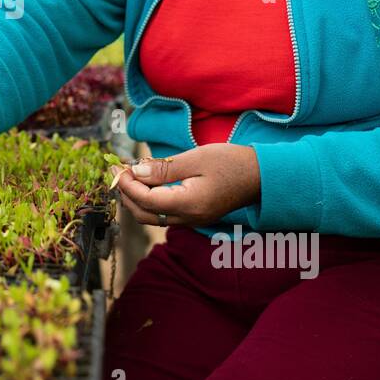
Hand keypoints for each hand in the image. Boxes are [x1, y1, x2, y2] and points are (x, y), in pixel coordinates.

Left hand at [113, 143, 260, 227]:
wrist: (262, 176)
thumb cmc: (231, 162)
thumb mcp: (195, 158)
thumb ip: (164, 168)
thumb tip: (135, 172)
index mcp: (189, 205)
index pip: (146, 200)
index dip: (127, 185)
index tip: (117, 168)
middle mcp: (189, 219)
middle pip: (144, 215)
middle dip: (127, 194)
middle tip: (118, 172)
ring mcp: (193, 221)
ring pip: (153, 217)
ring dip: (136, 198)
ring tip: (130, 175)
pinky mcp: (195, 216)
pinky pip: (165, 214)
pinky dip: (150, 200)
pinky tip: (148, 181)